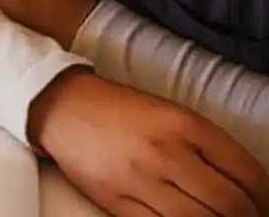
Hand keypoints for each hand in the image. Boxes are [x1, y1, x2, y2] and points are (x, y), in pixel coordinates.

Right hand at [31, 69, 268, 216]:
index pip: (245, 171)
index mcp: (184, 124)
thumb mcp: (172, 114)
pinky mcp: (113, 200)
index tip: (266, 205)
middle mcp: (163, 152)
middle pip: (227, 203)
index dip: (265, 196)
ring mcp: (137, 179)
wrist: (63, 107)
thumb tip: (245, 186)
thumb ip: (208, 146)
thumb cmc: (120, 109)